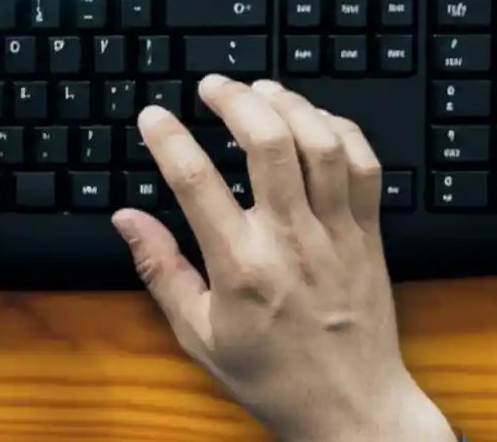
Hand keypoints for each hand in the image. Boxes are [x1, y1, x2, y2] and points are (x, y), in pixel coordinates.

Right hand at [113, 75, 454, 441]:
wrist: (352, 410)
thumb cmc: (273, 377)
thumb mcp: (198, 335)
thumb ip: (160, 270)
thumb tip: (126, 220)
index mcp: (242, 268)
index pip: (197, 183)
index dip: (169, 138)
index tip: (153, 117)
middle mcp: (291, 242)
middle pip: (268, 144)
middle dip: (235, 100)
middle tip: (212, 86)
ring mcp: (337, 234)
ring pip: (321, 144)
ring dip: (289, 104)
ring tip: (261, 90)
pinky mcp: (370, 234)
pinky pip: (365, 165)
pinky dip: (340, 130)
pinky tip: (314, 120)